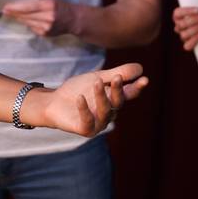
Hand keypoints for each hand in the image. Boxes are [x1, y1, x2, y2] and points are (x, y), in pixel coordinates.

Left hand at [1, 0, 78, 37]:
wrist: (72, 19)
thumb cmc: (60, 5)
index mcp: (49, 5)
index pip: (29, 6)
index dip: (16, 7)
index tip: (6, 7)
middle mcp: (48, 17)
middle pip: (26, 16)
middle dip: (14, 13)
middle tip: (5, 11)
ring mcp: (46, 27)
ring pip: (27, 22)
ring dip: (19, 18)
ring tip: (13, 14)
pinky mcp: (45, 34)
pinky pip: (32, 28)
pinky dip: (28, 23)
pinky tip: (28, 20)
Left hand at [27, 64, 148, 135]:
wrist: (54, 102)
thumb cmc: (78, 89)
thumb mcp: (97, 77)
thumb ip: (116, 73)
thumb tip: (140, 68)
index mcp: (114, 99)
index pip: (129, 93)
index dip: (137, 87)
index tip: (144, 79)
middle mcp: (110, 113)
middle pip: (118, 102)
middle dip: (117, 90)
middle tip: (116, 77)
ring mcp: (99, 123)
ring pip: (105, 110)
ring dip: (101, 96)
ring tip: (96, 82)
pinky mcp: (86, 130)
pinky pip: (88, 120)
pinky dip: (84, 109)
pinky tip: (80, 98)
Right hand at [172, 5, 197, 50]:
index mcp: (178, 16)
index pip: (177, 13)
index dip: (187, 11)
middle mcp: (179, 26)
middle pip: (182, 24)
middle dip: (195, 20)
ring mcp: (183, 36)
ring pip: (184, 34)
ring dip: (196, 29)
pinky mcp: (188, 44)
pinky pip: (187, 46)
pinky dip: (194, 40)